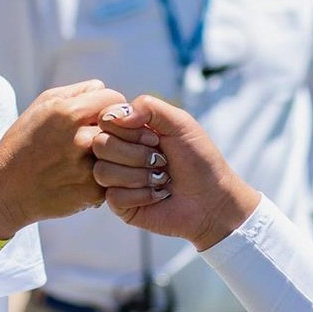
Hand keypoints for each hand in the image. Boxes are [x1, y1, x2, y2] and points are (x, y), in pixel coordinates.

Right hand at [0, 81, 139, 237]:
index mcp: (68, 113)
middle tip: (105, 136)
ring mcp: (89, 167)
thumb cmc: (24, 143)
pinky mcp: (93, 192)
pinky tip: (88, 176)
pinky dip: (108, 175)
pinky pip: (116, 177)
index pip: (116, 100)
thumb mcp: (42, 106)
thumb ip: (77, 92)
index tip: (105, 115)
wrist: (6, 190)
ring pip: (124, 152)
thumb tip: (103, 88)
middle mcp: (81, 139)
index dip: (112, 106)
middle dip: (118, 129)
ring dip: (117, 153)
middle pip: (125, 126)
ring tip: (100, 156)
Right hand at [90, 95, 260, 250]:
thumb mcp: (180, 122)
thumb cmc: (199, 159)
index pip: (105, 120)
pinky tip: (157, 195)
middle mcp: (118, 152)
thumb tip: (114, 116)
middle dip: (137, 155)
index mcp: (129, 130)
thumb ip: (148, 106)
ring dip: (140, 176)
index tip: (156, 139)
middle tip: (162, 161)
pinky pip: (113, 196)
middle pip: (100, 145)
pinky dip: (142, 195)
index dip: (130, 131)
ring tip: (161, 179)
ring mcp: (116, 178)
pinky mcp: (119, 204)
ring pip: (103, 171)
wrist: (212, 199)